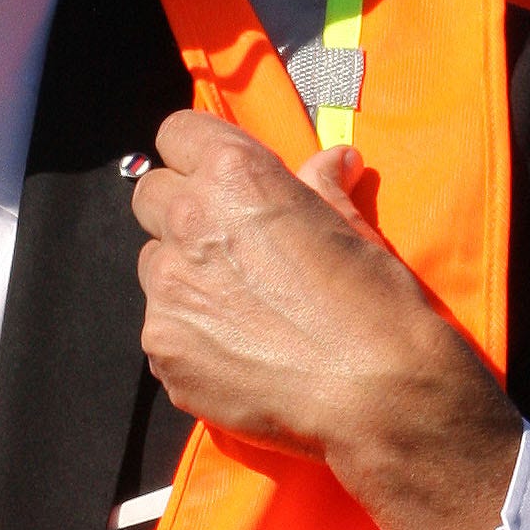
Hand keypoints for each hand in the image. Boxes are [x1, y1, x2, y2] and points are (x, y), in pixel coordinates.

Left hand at [132, 111, 522, 529]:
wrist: (378, 396)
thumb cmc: (377, 305)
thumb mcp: (356, 227)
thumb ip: (322, 185)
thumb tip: (331, 160)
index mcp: (237, 176)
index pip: (176, 133)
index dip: (196, 153)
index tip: (217, 175)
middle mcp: (191, 222)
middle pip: (152, 194)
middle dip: (182, 211)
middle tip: (227, 242)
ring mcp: (169, 288)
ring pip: (153, 264)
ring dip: (183, 275)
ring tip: (239, 307)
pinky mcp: (162, 346)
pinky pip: (161, 326)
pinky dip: (189, 334)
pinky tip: (236, 352)